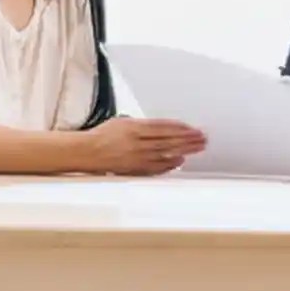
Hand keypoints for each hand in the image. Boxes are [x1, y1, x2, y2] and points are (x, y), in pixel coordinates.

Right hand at [83, 117, 205, 174]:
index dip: (181, 128)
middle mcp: (137, 142)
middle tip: (202, 138)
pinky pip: (156, 167)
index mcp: (134, 127)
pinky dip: (169, 164)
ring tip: (198, 148)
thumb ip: (143, 125)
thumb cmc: (103, 135)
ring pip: (165, 153)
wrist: (87, 152)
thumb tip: (163, 128)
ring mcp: (136, 156)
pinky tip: (180, 161)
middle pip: (168, 140)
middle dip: (188, 139)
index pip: (163, 127)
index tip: (194, 128)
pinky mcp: (134, 168)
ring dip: (183, 150)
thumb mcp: (123, 122)